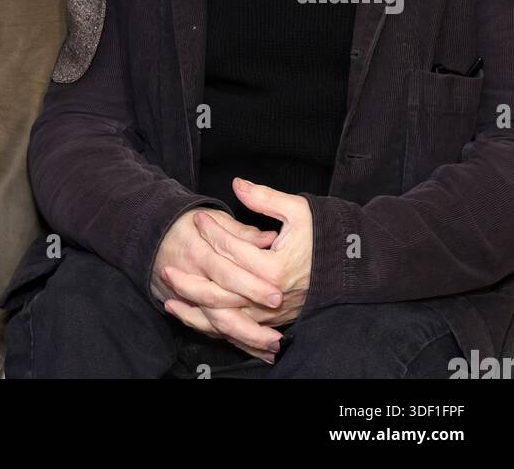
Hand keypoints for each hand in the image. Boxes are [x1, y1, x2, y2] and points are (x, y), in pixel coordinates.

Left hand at [159, 180, 312, 360]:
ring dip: (197, 312)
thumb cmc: (324, 235)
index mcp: (276, 268)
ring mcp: (273, 314)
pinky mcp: (273, 322)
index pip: (234, 252)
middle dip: (191, 283)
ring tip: (170, 301)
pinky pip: (238, 331)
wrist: (350, 265)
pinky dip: (215, 327)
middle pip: (222, 294)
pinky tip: (196, 319)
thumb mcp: (298, 210)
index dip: (213, 233)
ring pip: (227, 320)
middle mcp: (272, 297)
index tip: (197, 219)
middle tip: (166, 269)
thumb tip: (237, 184)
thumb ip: (264, 198)